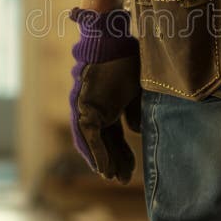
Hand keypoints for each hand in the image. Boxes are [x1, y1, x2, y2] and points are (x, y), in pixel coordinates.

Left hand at [69, 8, 140, 182]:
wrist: (114, 42)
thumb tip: (137, 131)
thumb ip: (134, 111)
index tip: (130, 170)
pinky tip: (104, 168)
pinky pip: (89, 135)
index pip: (114, 136)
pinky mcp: (83, 107)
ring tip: (112, 177)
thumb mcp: (136, 92)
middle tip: (122, 178)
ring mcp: (87, 109)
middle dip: (115, 161)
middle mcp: (96, 109)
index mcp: (108, 106)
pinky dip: (96, 153)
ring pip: (94, 142)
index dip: (122, 153)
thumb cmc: (127, 61)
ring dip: (104, 161)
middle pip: (105, 141)